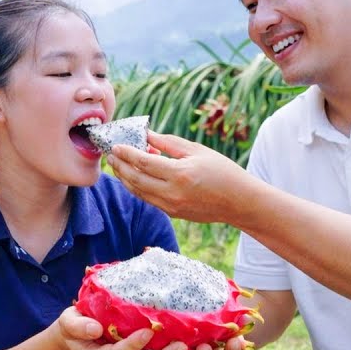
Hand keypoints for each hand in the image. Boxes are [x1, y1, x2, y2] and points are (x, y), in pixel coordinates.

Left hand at [106, 131, 254, 223]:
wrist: (239, 202)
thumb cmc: (223, 172)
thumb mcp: (197, 151)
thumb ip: (169, 143)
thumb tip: (147, 135)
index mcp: (179, 174)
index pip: (143, 162)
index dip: (126, 153)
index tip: (115, 145)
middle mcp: (172, 193)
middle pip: (135, 179)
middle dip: (120, 166)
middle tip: (111, 155)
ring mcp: (171, 206)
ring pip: (138, 191)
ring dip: (125, 178)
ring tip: (118, 165)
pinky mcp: (172, 213)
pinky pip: (147, 198)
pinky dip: (137, 187)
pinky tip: (134, 176)